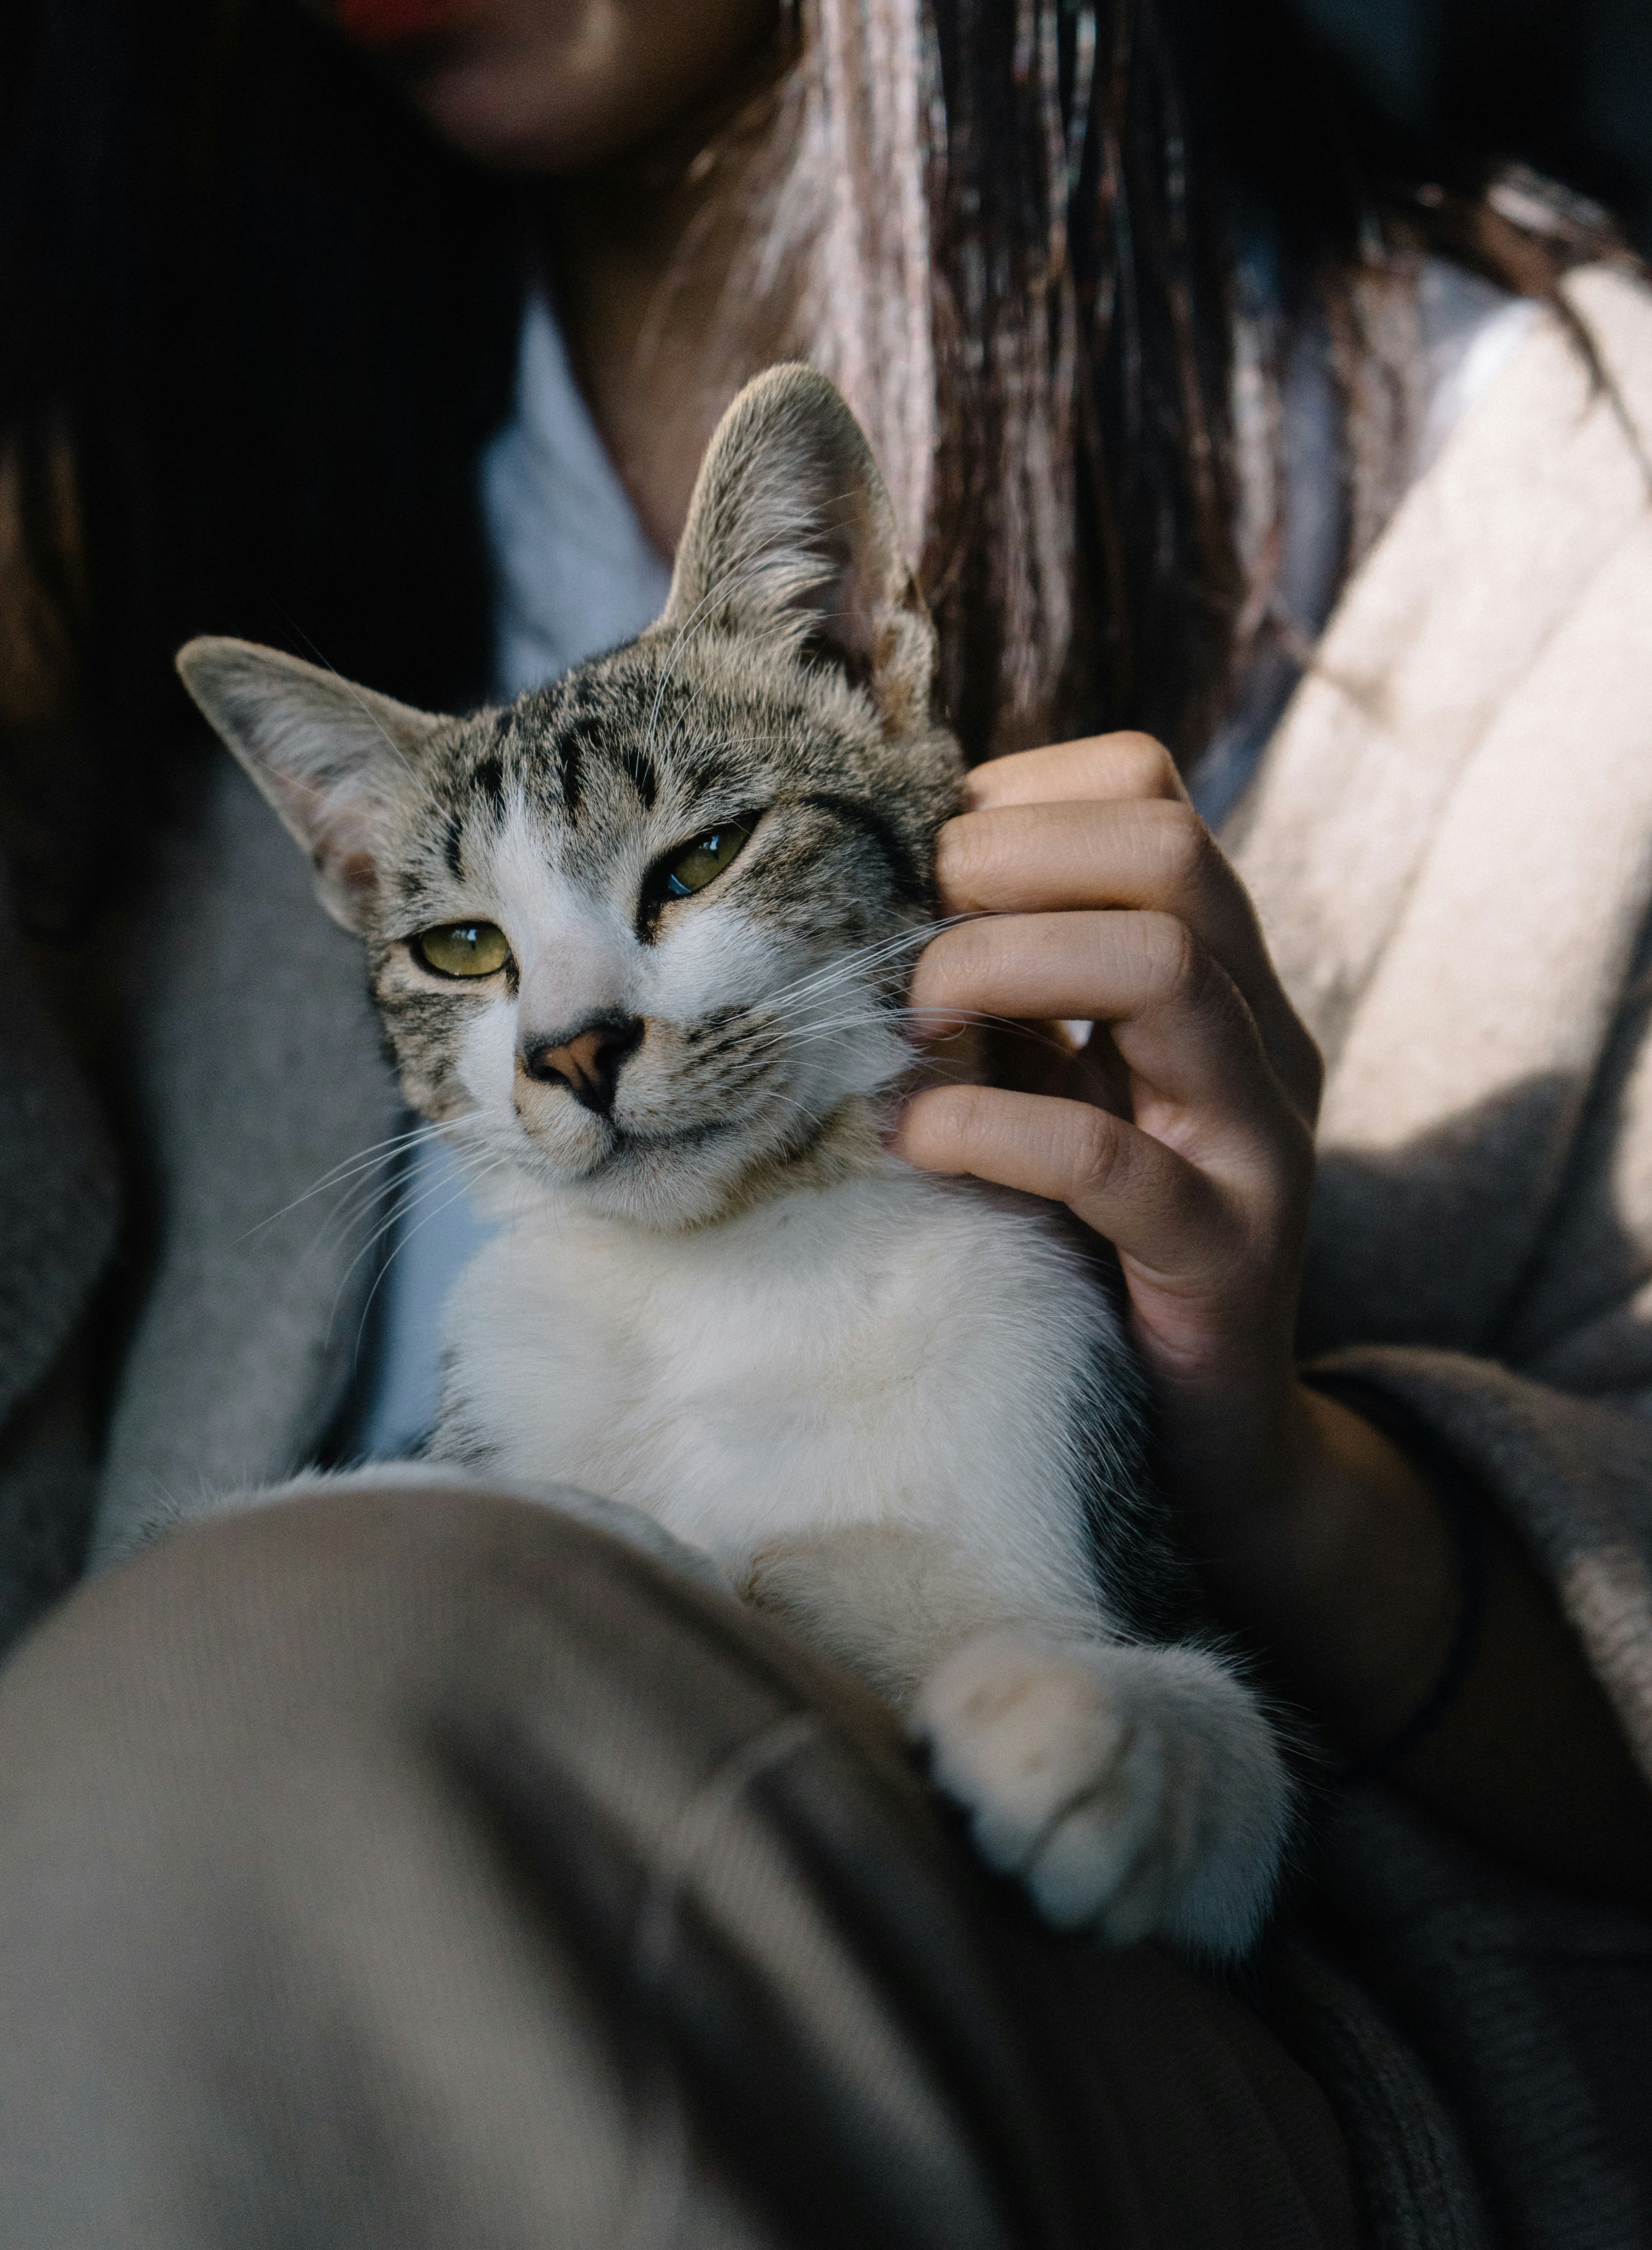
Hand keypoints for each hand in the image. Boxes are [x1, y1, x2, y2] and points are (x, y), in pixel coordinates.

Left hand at [892, 732, 1321, 1529]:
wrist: (1209, 1439)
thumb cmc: (1095, 1242)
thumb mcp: (1053, 1082)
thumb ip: (1002, 994)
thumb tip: (862, 896)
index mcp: (1216, 972)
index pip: (1147, 792)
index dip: (1015, 799)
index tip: (919, 872)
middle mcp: (1258, 1033)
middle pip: (1168, 848)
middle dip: (1009, 862)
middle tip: (910, 941)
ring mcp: (1257, 1142)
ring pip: (1164, 967)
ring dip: (998, 969)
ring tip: (911, 1029)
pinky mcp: (1226, 1257)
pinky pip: (1111, 1159)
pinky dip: (989, 1130)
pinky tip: (912, 1143)